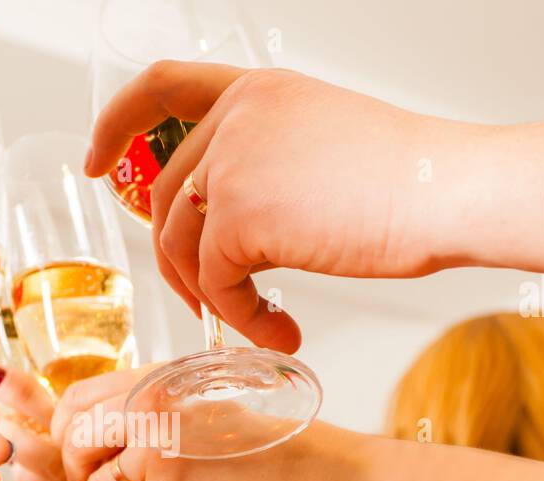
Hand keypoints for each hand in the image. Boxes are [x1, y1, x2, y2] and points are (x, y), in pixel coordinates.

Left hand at [47, 366, 364, 480]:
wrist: (315, 476)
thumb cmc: (269, 446)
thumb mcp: (205, 406)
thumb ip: (158, 409)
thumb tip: (110, 427)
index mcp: (158, 380)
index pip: (79, 398)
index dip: (67, 430)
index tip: (75, 453)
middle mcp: (151, 408)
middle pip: (75, 442)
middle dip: (73, 473)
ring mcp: (158, 452)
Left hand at [86, 62, 543, 349]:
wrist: (446, 190)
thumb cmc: (409, 181)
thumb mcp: (322, 148)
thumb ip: (267, 170)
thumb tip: (234, 232)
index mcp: (257, 93)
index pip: (162, 86)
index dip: (117, 122)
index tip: (97, 162)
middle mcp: (236, 118)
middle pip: (166, 198)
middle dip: (178, 260)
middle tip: (210, 299)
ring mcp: (232, 162)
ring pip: (182, 246)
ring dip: (214, 297)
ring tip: (259, 323)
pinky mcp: (238, 214)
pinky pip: (216, 282)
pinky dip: (241, 317)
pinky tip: (279, 331)